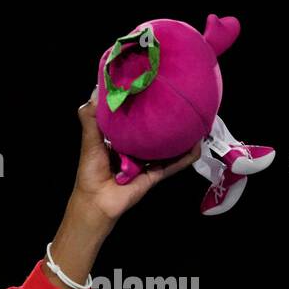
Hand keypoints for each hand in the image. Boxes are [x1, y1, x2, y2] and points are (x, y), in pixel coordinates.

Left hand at [72, 88, 200, 224]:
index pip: (134, 119)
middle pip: (154, 132)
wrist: (97, 201)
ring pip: (168, 147)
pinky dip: (186, 157)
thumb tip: (96, 91)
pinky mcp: (155, 174)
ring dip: (182, 136)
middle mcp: (135, 149)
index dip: (143, 106)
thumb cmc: (90, 171)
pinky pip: (174, 164)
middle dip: (166, 118)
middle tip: (180, 99)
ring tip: (197, 120)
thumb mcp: (90, 140)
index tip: (154, 87)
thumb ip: (91, 119)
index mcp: (119, 140)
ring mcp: (146, 162)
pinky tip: (198, 145)